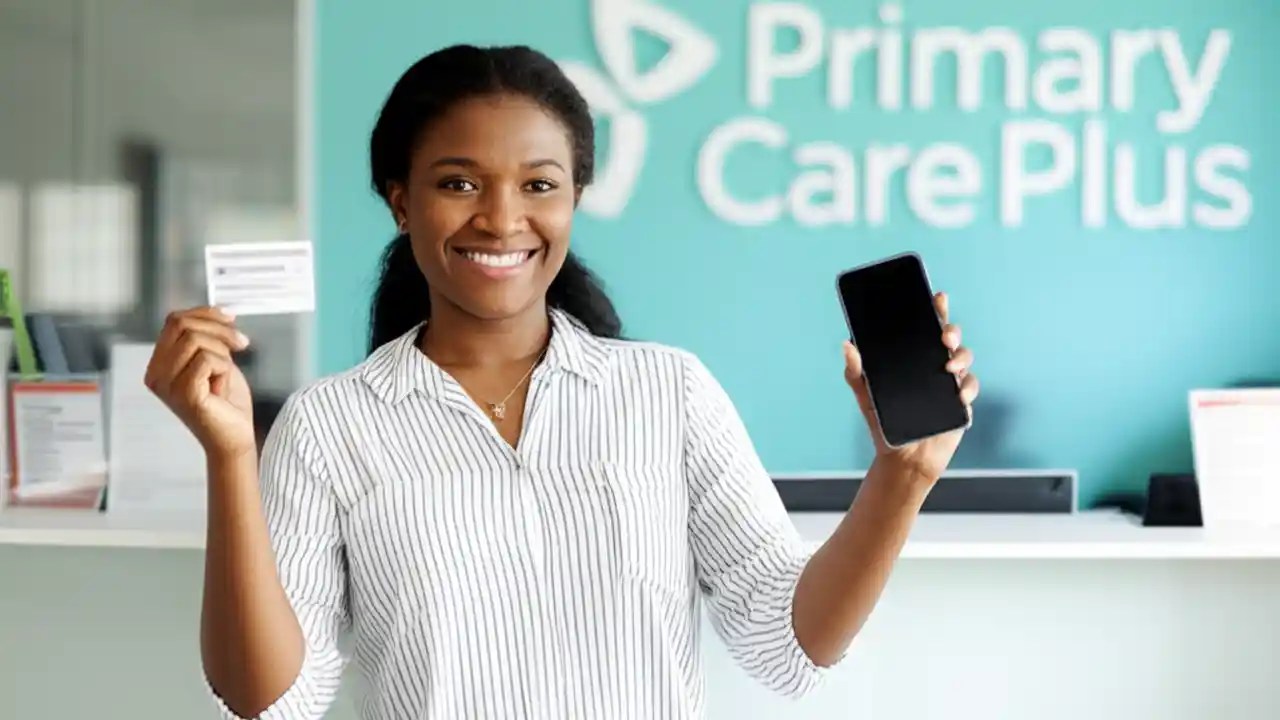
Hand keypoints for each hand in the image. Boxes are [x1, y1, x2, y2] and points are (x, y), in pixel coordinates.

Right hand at [144, 306, 255, 458]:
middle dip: (219, 329)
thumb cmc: (227, 403)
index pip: (173, 320)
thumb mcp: (215, 360)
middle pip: (182, 324)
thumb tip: (217, 311)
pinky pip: (207, 360)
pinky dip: (224, 368)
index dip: (205, 313)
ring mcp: (167, 385)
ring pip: (195, 340)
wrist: (234, 438)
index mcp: (159, 364)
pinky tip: (223, 387)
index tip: (230, 318)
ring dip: (222, 352)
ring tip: (225, 374)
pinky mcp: (185, 394)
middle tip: (241, 343)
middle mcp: (156, 374)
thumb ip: (207, 339)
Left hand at [842, 291, 979, 482]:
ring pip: (964, 358)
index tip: (937, 297)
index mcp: (913, 358)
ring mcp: (949, 383)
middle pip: (950, 338)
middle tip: (944, 335)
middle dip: (952, 330)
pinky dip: (968, 388)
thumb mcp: (865, 395)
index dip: (935, 310)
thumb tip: (847, 345)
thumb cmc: (883, 421)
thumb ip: (855, 371)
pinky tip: (958, 394)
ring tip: (949, 366)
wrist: (901, 457)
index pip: (926, 328)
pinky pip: (971, 387)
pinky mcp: (960, 403)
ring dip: (961, 356)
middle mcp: (933, 366)